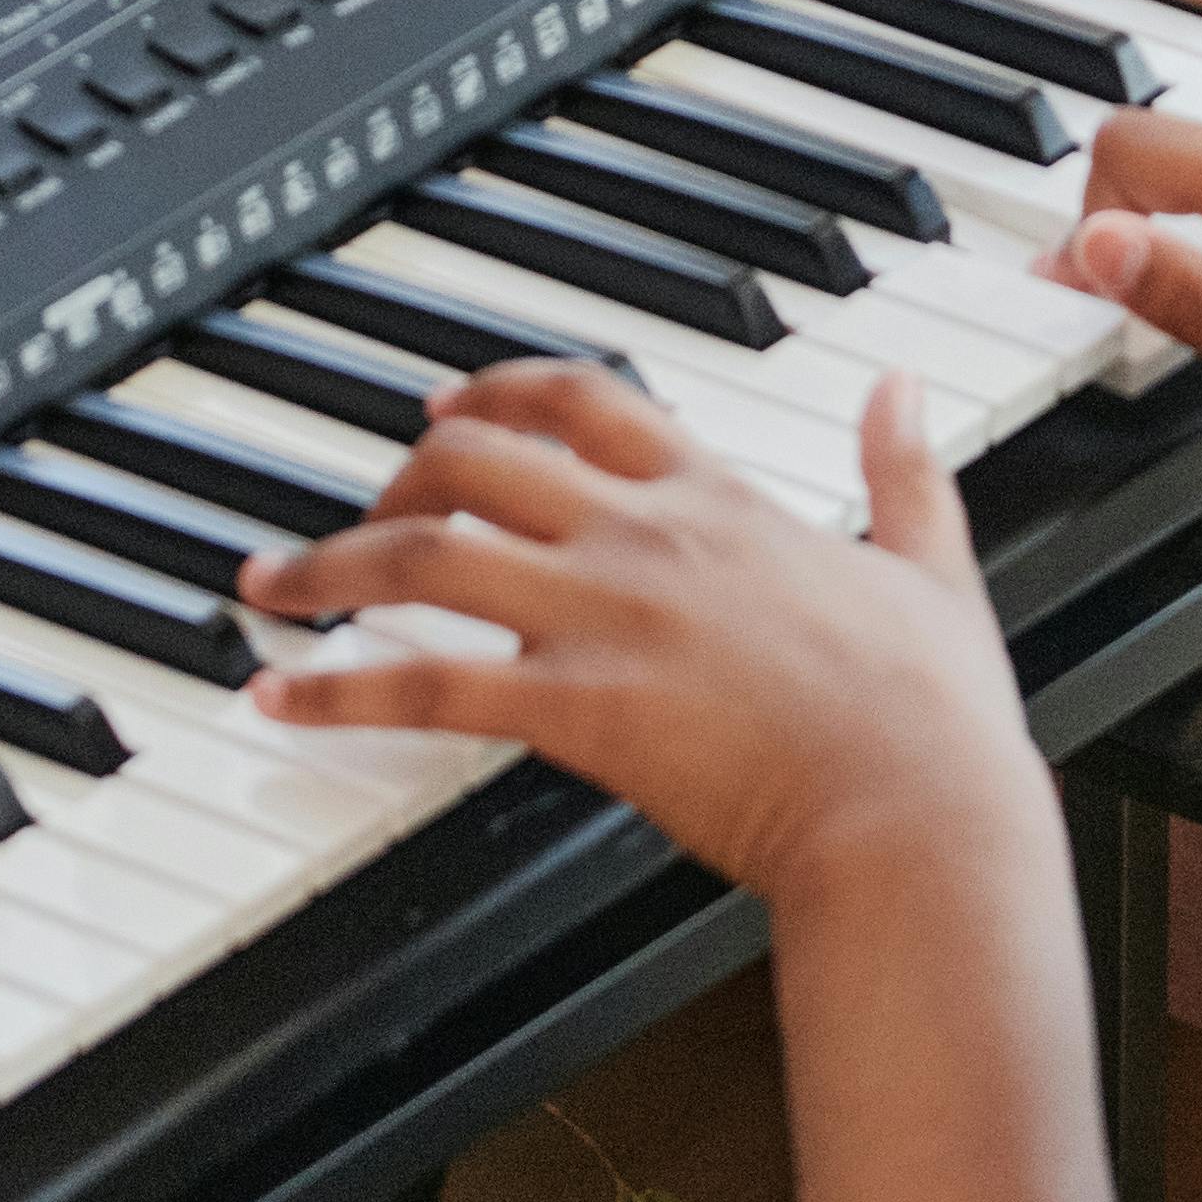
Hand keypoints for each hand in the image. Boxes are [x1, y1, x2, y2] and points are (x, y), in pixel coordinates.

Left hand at [246, 368, 1033, 902]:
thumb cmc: (932, 718)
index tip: (447, 406)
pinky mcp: (580, 710)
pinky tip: (283, 697)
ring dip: (327, 565)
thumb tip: (903, 389)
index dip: (499, 393)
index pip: (587, 401)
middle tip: (353, 516)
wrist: (918, 812)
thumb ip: (905, 470)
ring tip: (269, 588)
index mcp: (722, 499)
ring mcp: (606, 618)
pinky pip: (427, 688)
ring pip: (425, 556)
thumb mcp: (930, 565)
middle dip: (395, 478)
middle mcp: (648, 538)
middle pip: (478, 460)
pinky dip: (338, 689)